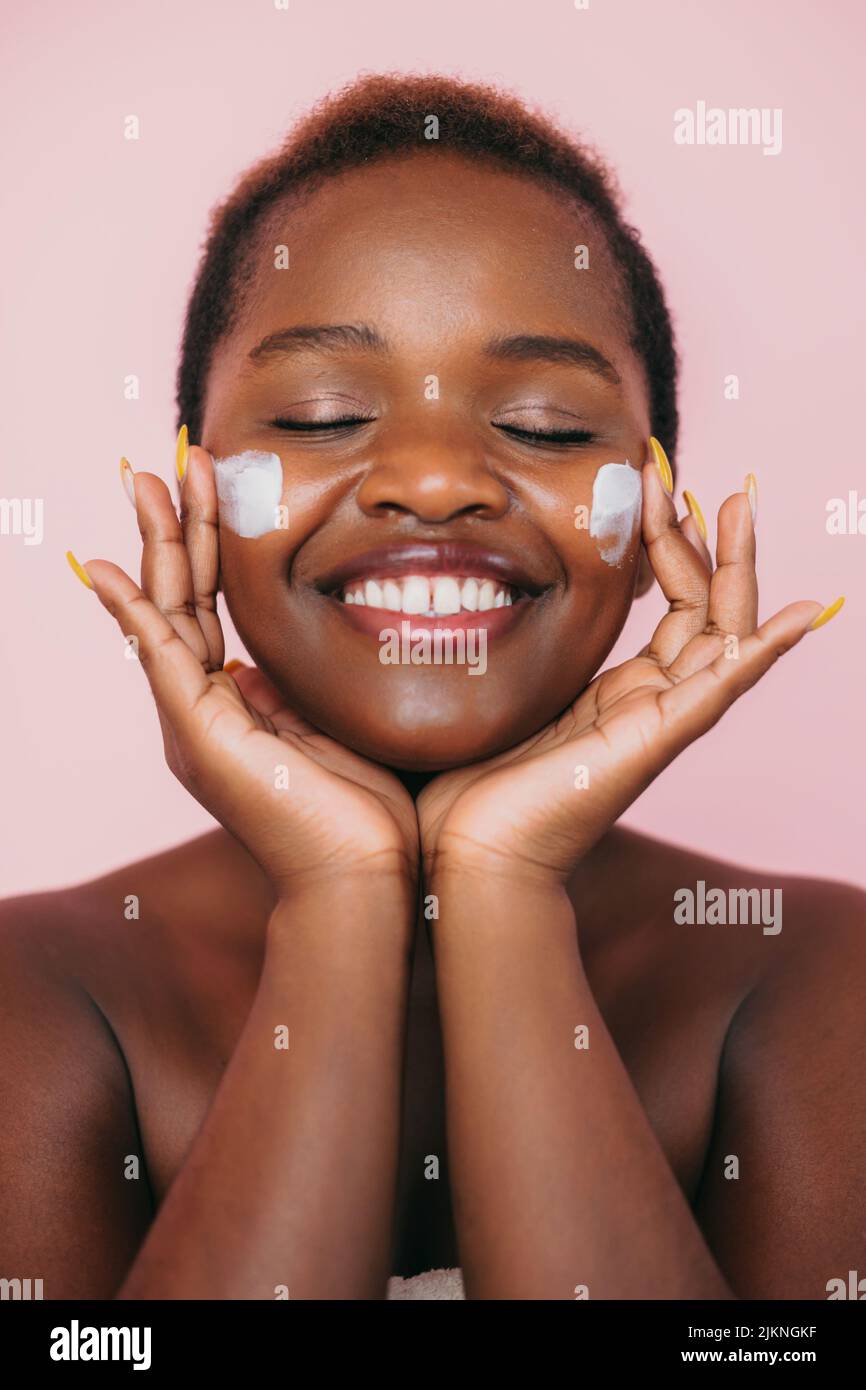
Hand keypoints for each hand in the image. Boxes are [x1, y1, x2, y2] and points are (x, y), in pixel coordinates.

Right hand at [76, 446, 418, 892]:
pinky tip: (109, 568)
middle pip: (184, 596)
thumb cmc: (361, 814)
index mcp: (234, 706)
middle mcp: (204, 709)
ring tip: (145, 477)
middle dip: (177, 523)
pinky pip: (158, 656)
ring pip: (167, 611)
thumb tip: (265, 666)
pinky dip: (132, 610)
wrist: (364, 878)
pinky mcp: (199, 735)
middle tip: (168, 458)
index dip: (212, 542)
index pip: (215, 605)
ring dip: (159, 541)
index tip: (214, 484)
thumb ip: (290, 694)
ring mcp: (195, 722)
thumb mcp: (326, 731)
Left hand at [418, 463, 832, 885]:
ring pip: (720, 635)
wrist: (468, 858)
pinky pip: (720, 690)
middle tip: (715, 481)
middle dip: (711, 541)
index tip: (654, 484)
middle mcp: (650, 702)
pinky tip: (799, 614)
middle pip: (705, 611)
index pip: (669, 605)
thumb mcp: (504, 699)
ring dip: (736, 568)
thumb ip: (521, 655)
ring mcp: (658, 723)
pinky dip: (763, 651)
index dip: (671, 544)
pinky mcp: (653, 743)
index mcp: (618, 691)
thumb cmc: (473, 789)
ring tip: (741, 503)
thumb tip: (482, 597)